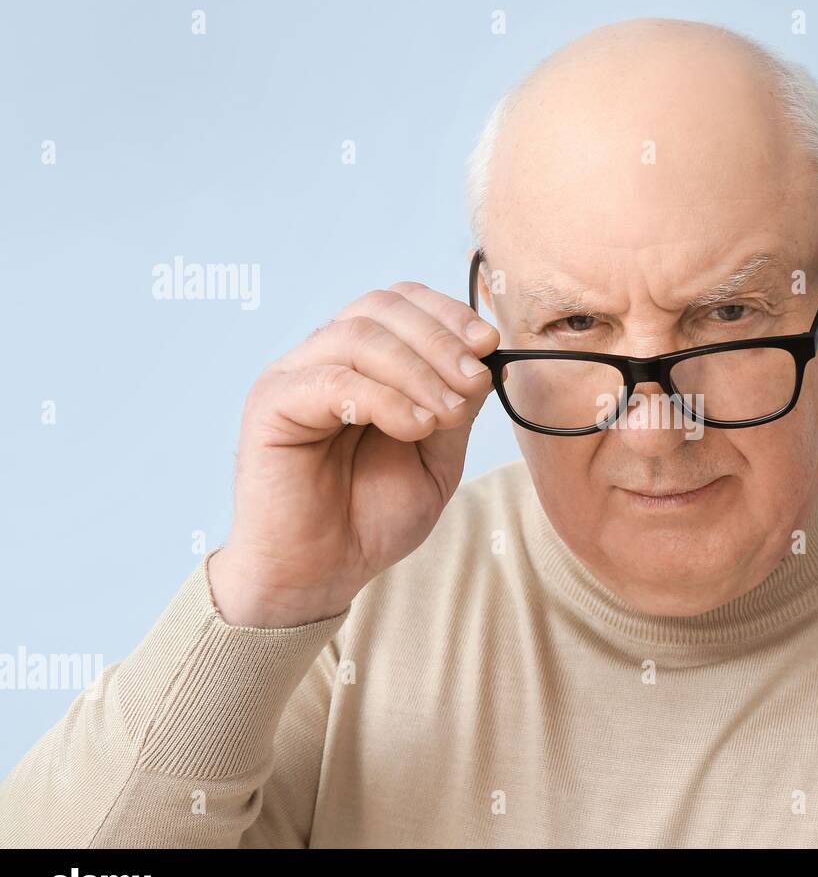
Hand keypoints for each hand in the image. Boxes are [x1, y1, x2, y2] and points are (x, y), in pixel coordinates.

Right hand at [207, 281, 498, 627]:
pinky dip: (386, 398)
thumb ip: (456, 405)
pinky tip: (415, 428)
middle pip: (381, 306)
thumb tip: (483, 355)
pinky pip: (333, 378)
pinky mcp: (271, 404)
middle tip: (474, 380)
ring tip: (444, 417)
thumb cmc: (371, 517)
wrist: (322, 573)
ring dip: (418, 371)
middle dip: (440, 339)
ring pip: (360, 334)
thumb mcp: (436, 456)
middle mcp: (323, 358)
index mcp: (361, 362)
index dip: (447, 313)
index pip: (400, 302)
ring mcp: (293, 377)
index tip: (488, 344)